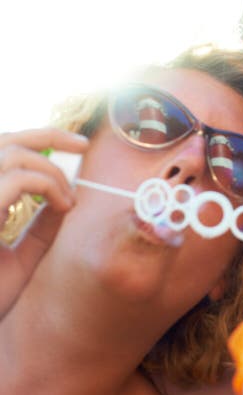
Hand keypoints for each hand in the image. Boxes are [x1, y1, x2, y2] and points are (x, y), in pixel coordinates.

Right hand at [0, 128, 88, 316]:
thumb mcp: (21, 258)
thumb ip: (41, 227)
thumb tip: (66, 198)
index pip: (3, 150)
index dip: (41, 138)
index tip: (78, 143)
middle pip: (5, 141)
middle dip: (49, 136)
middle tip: (83, 145)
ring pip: (12, 155)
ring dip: (51, 172)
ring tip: (66, 200)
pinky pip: (16, 181)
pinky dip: (47, 186)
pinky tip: (61, 206)